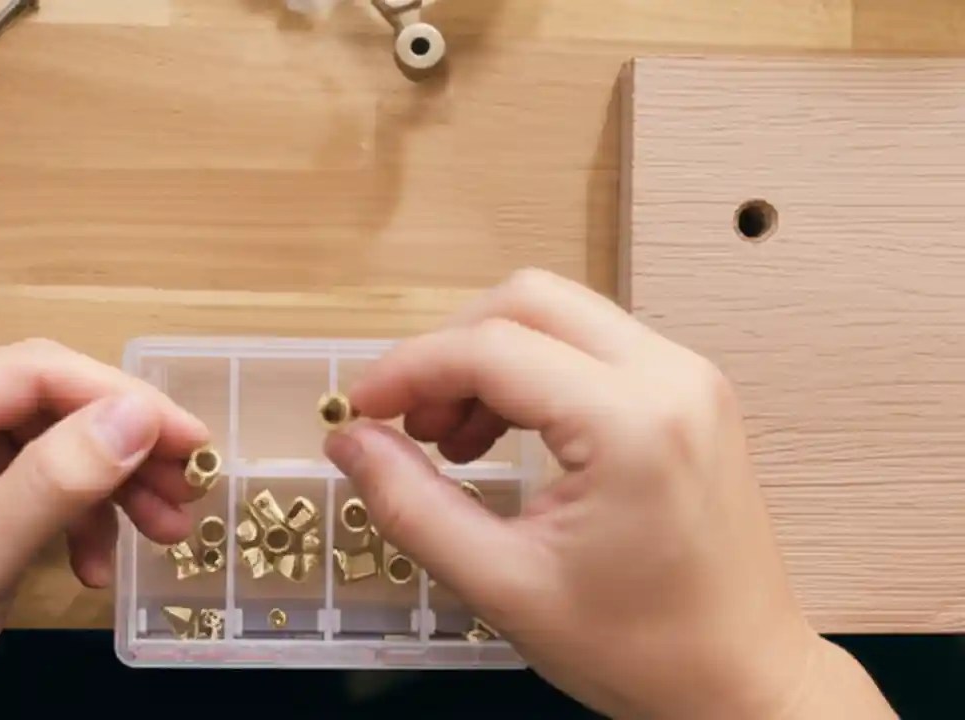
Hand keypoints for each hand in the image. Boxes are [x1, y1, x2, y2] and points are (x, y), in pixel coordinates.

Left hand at [0, 339, 208, 719]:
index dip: (123, 399)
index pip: (38, 374)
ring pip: (60, 448)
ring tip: (166, 532)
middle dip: (125, 449)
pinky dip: (84, 523)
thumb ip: (56, 480)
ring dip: (115, 489)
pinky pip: (46, 491)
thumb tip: (140, 415)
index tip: (193, 442)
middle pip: (55, 406)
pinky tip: (97, 568)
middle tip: (189, 490)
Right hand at [324, 269, 893, 718]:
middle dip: (449, 350)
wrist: (743, 684)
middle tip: (406, 419)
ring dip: (488, 360)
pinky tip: (500, 435)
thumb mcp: (503, 586)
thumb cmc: (645, 649)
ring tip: (450, 439)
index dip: (409, 371)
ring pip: (559, 316)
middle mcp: (671, 378)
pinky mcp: (689, 395)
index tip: (361, 408)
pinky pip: (591, 348)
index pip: (492, 350)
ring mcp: (688, 379)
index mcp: (633, 424)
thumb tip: (351, 442)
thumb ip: (412, 506)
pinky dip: (531, 375)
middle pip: (528, 302)